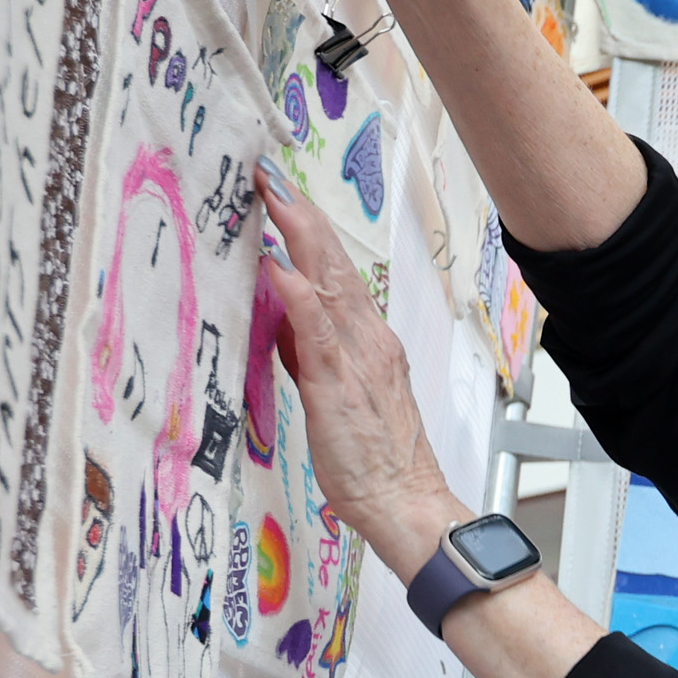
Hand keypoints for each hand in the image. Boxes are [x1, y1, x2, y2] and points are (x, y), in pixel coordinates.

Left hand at [257, 162, 462, 575]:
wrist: (407, 502)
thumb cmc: (375, 460)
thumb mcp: (337, 397)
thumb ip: (313, 353)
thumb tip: (286, 315)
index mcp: (367, 341)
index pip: (334, 273)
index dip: (307, 232)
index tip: (280, 194)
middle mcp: (367, 339)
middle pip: (334, 265)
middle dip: (301, 216)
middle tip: (270, 175)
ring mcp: (356, 358)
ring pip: (329, 285)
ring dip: (300, 238)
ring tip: (273, 198)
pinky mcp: (340, 385)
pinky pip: (316, 333)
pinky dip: (299, 296)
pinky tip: (279, 268)